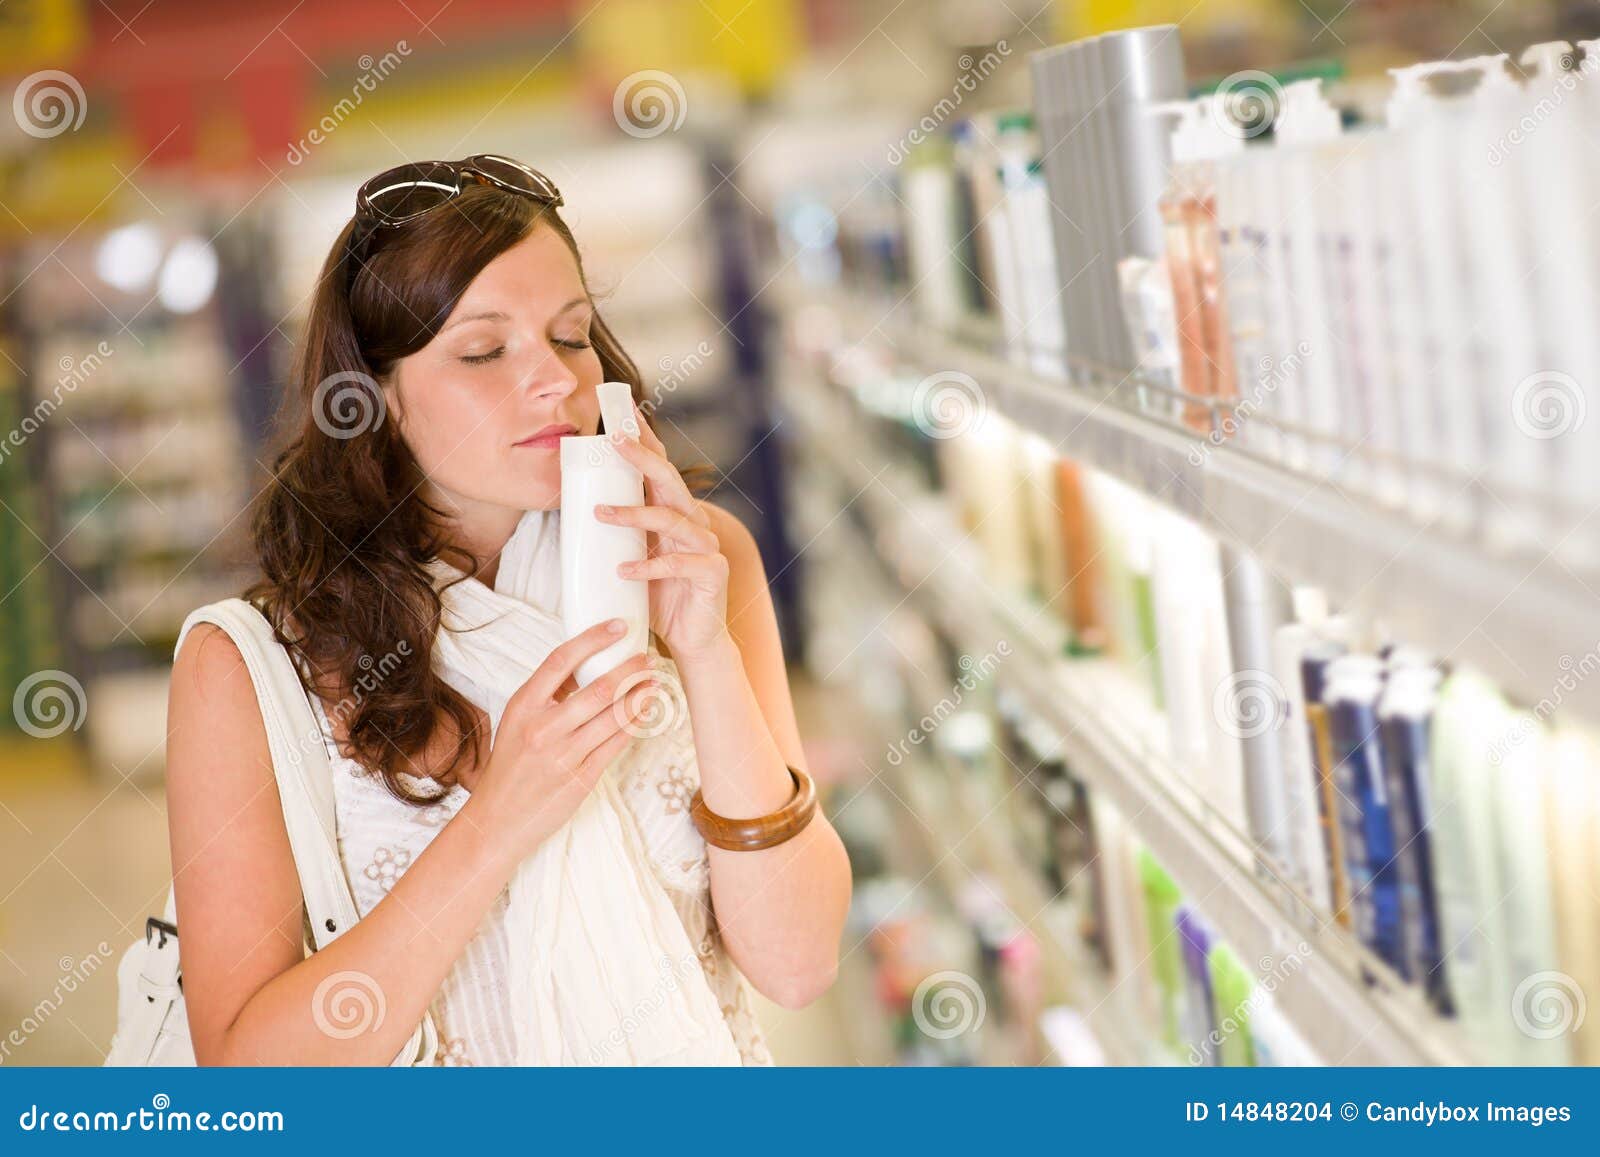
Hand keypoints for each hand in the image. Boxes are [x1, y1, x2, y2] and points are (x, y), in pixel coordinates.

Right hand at [468, 618, 660, 863]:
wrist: (497, 820)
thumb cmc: (510, 766)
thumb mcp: (516, 721)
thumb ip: (547, 695)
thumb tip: (584, 665)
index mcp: (524, 706)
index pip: (561, 660)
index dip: (593, 638)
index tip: (618, 626)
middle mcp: (543, 727)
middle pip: (598, 688)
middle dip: (630, 669)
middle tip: (648, 657)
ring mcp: (564, 754)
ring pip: (614, 716)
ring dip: (640, 696)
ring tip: (654, 682)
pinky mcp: (581, 778)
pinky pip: (616, 745)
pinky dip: (635, 725)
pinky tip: (645, 712)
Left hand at [595, 399, 729, 663]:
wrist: (693, 641)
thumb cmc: (658, 598)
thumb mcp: (632, 559)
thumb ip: (616, 536)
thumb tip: (574, 513)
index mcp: (672, 513)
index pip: (658, 467)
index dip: (643, 437)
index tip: (622, 410)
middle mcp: (692, 521)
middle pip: (669, 480)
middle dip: (641, 457)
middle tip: (613, 440)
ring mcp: (706, 545)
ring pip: (671, 518)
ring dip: (634, 514)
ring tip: (601, 514)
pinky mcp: (712, 572)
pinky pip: (680, 564)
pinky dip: (649, 566)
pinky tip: (624, 569)